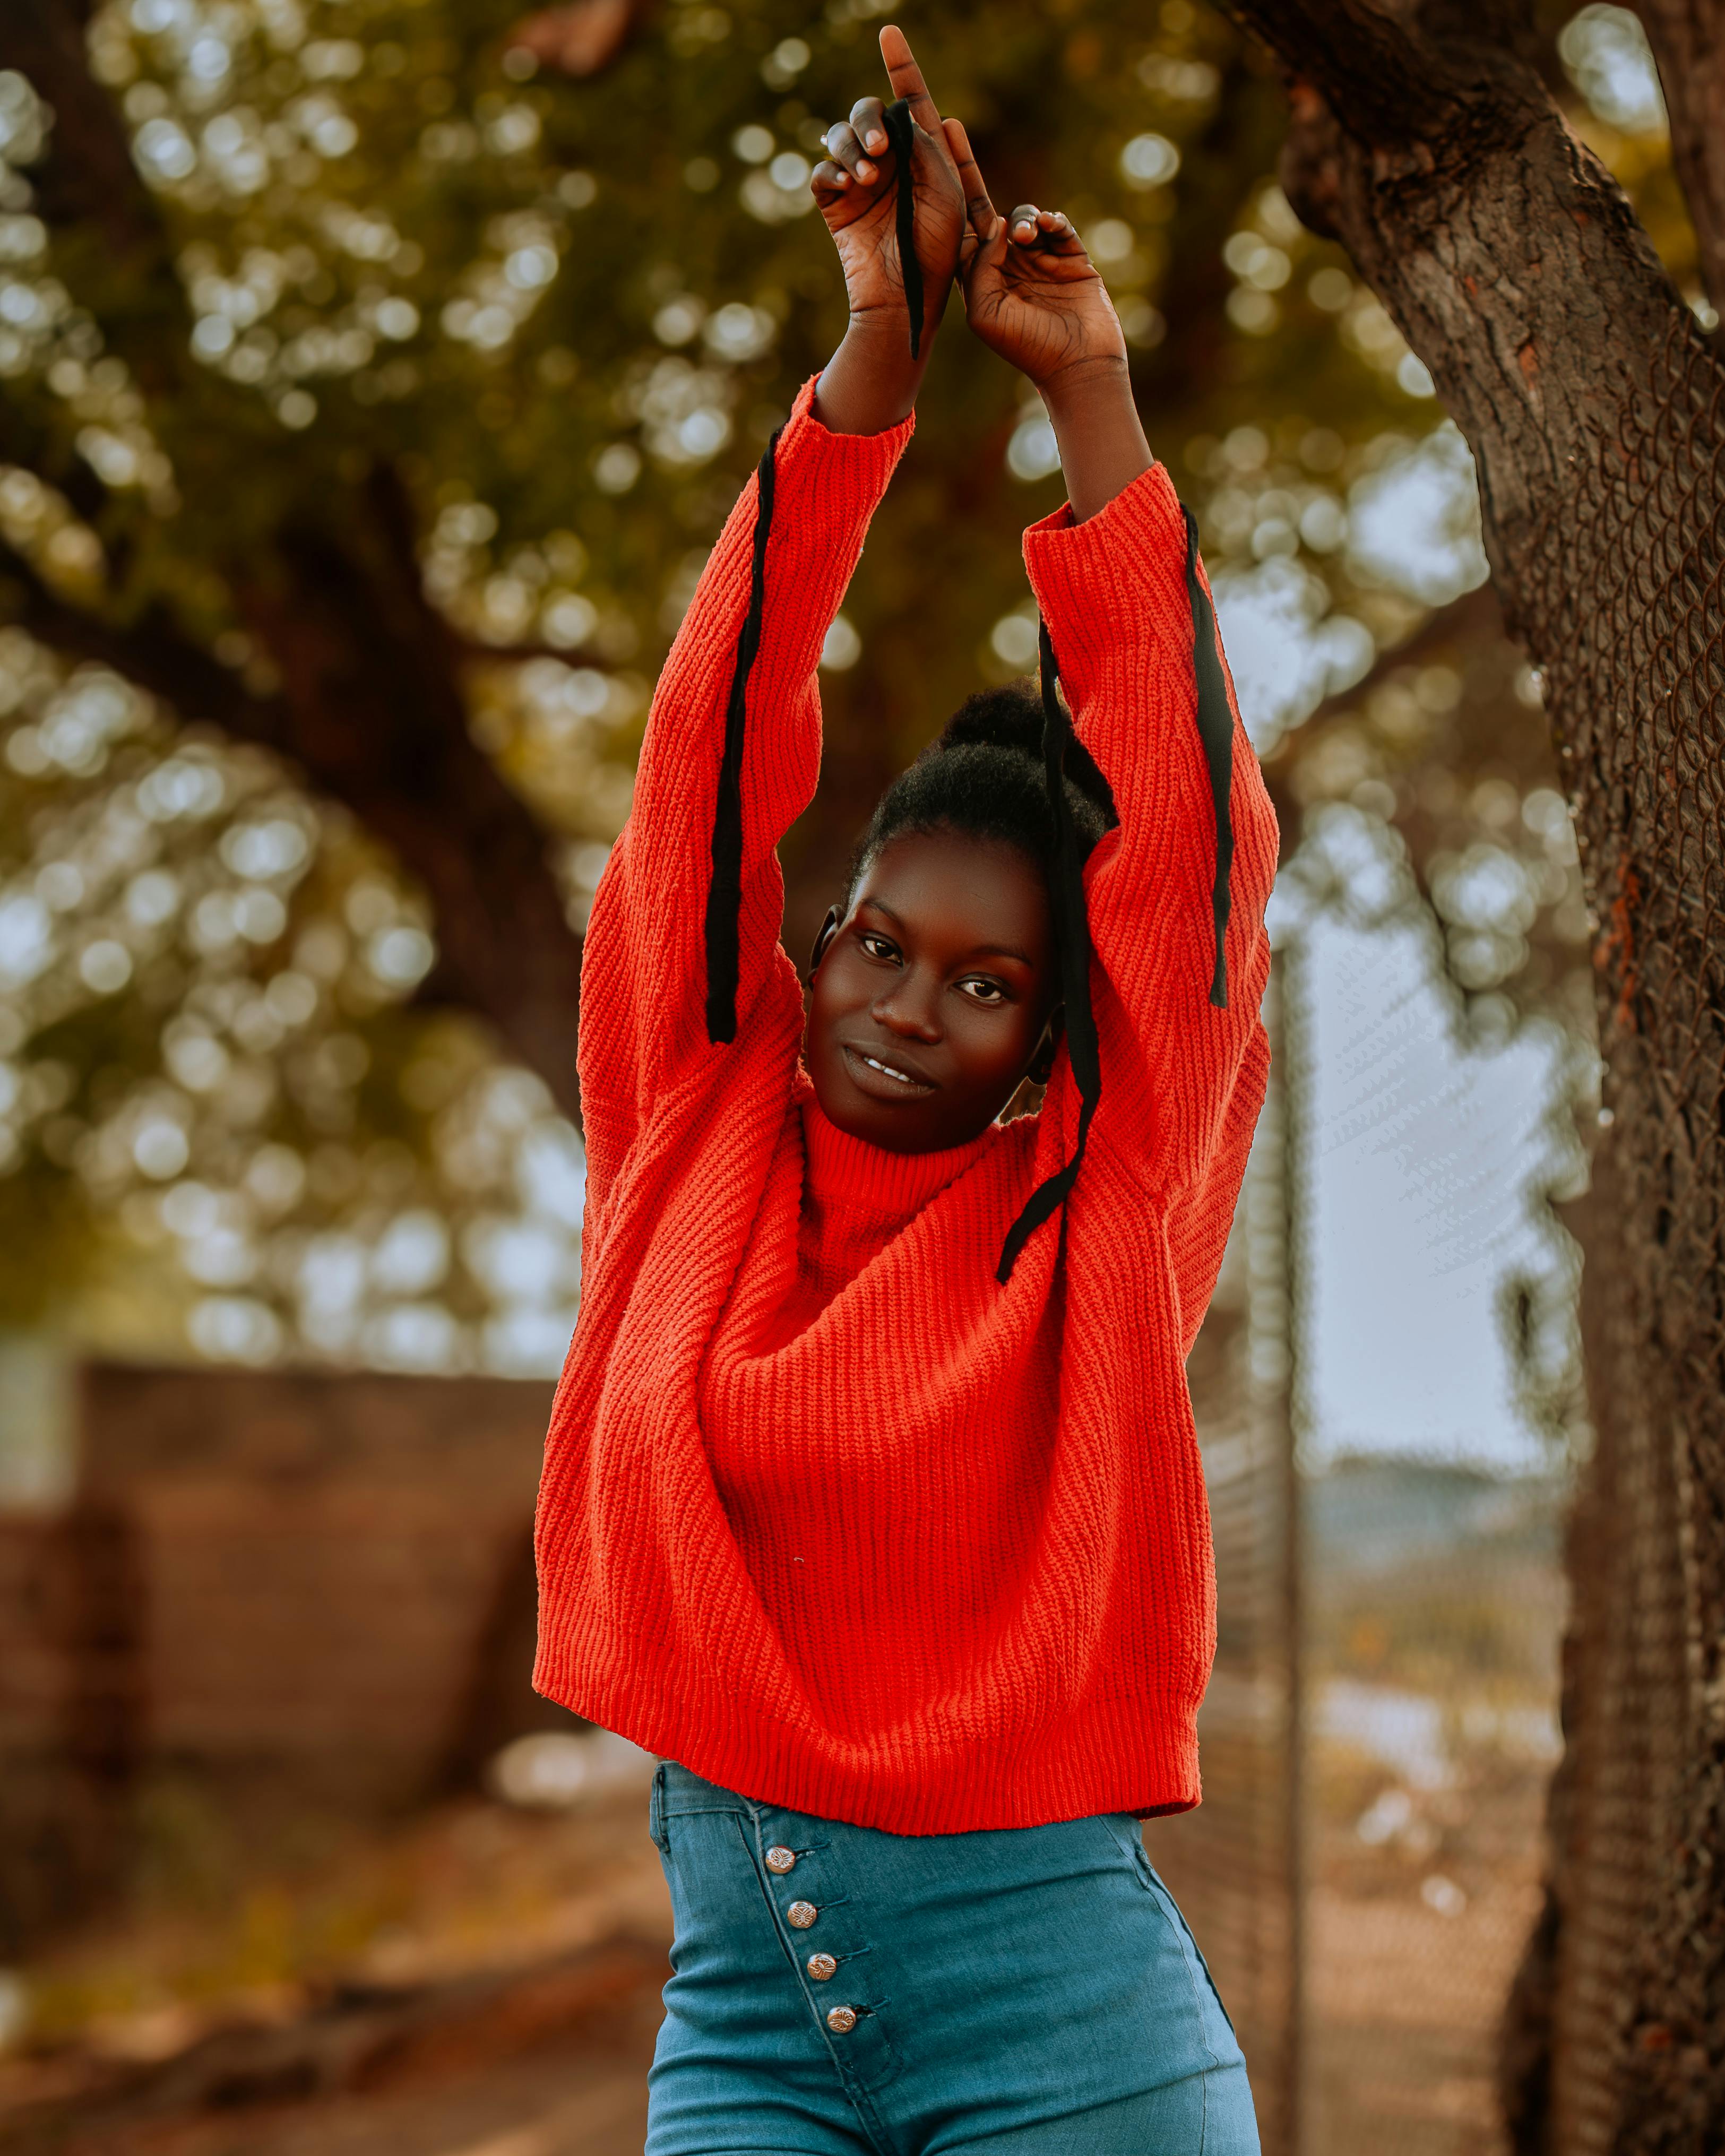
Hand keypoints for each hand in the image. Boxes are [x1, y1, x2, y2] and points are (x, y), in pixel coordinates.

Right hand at [811, 26, 965, 341]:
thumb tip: (897, 116)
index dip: (901, 64)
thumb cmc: (936, 248)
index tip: (889, 31)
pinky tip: (850, 187)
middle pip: (866, 113)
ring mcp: (860, 182)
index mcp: (921, 152)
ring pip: (839, 137)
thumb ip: (923, 145)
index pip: (909, 97)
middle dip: (868, 121)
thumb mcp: (944, 189)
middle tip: (879, 149)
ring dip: (851, 148)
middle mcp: (889, 161)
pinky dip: (833, 172)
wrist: (907, 295)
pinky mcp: (836, 205)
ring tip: (867, 177)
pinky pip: (823, 172)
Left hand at [948, 124, 1126, 395]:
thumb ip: (980, 266)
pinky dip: (1051, 221)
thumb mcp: (986, 311)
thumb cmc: (1026, 347)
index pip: (954, 227)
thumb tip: (992, 225)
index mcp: (978, 276)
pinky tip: (1048, 230)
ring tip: (1027, 237)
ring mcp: (1038, 256)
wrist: (1077, 365)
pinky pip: (1057, 223)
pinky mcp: (1070, 255)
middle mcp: (1004, 261)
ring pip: (1022, 214)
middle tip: (946, 125)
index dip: (940, 194)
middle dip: (962, 165)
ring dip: (1022, 219)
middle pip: (980, 204)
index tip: (922, 154)